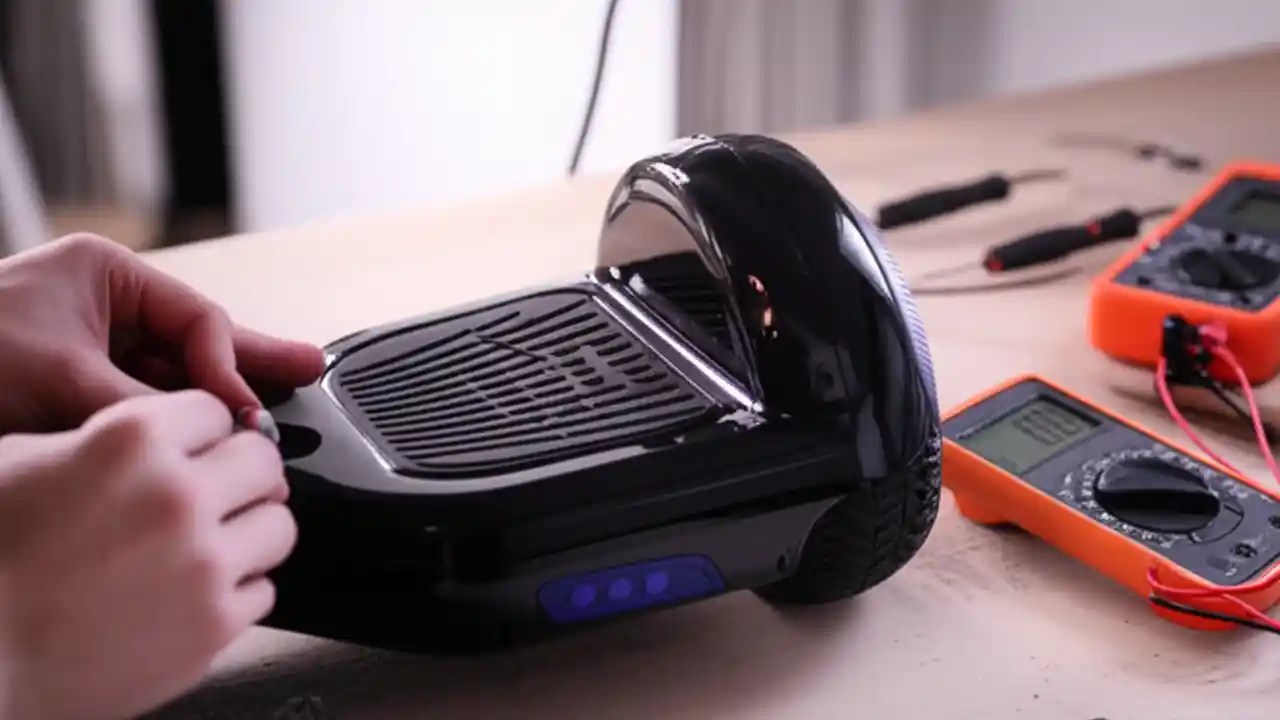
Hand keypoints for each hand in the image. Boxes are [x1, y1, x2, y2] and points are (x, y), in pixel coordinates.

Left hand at [0, 233, 324, 433]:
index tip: (243, 415)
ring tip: (275, 406)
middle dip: (250, 360)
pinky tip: (213, 431)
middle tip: (309, 368)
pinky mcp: (72, 385)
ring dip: (215, 396)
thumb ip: (149, 405)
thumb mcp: (63, 381)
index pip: (195, 318)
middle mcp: (101, 305)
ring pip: (171, 372)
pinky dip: (173, 418)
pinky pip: (140, 399)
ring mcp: (88, 345)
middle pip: (195, 337)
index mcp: (102, 274)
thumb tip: (220, 432)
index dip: (225, 369)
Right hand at [0, 391, 295, 719]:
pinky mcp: (215, 625)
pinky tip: (192, 593)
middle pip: (264, 462)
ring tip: (208, 544)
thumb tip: (158, 433)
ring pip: (278, 525)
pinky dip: (236, 591)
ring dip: (249, 531)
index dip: (200, 432)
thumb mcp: (23, 462)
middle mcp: (179, 496)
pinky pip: (263, 591)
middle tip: (216, 492)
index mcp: (133, 442)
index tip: (193, 448)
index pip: (215, 411)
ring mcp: (204, 564)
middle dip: (240, 473)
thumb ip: (101, 436)